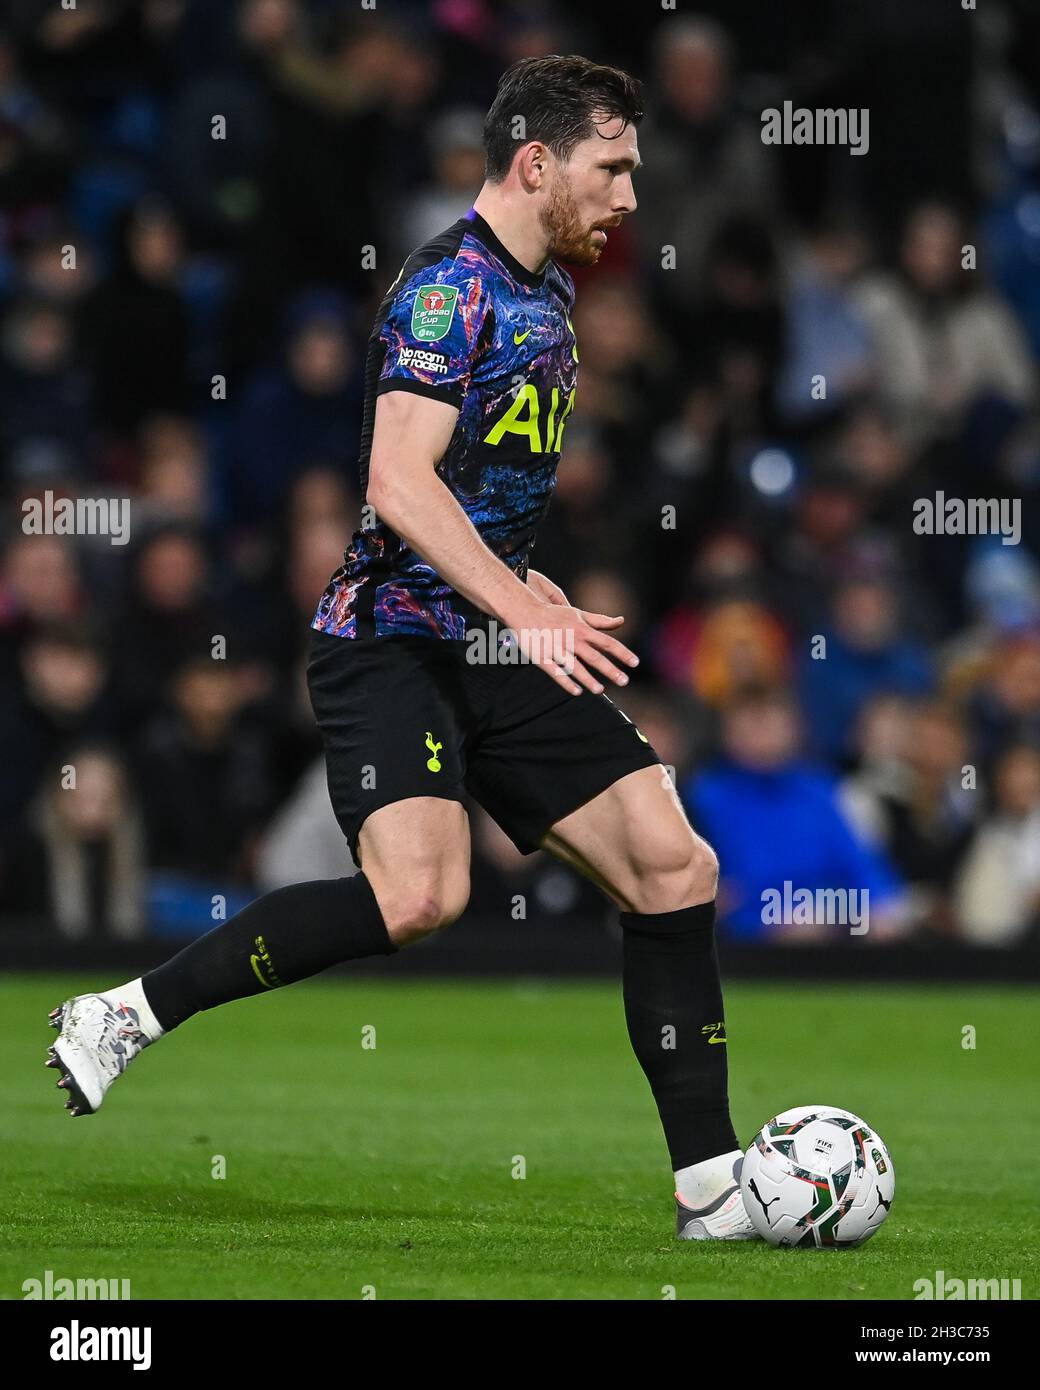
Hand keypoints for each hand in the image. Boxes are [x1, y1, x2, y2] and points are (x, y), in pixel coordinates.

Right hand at [507, 589, 638, 696]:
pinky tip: (576, 692)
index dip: (622, 653)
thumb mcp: (578, 614)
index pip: (607, 642)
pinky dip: (566, 682)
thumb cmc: (554, 614)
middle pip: (594, 656)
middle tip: (624, 681)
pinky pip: (555, 672)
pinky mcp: (542, 657)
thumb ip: (600, 620)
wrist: (524, 610)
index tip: (635, 663)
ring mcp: (556, 649)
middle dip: (610, 669)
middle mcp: (571, 639)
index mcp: (582, 629)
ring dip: (588, 679)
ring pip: (575, 667)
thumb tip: (621, 620)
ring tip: (600, 690)